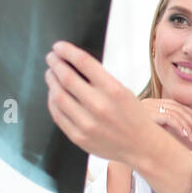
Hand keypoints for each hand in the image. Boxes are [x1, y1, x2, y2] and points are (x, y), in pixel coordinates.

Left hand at [44, 41, 161, 164]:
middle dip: (55, 64)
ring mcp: (87, 123)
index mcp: (114, 90)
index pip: (84, 63)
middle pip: (66, 78)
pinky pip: (57, 115)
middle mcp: (100, 106)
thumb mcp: (124, 91)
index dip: (67, 51)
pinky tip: (54, 94)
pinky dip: (52, 101)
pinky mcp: (78, 137)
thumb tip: (73, 64)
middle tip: (51, 58)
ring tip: (51, 74)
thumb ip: (100, 79)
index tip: (59, 46)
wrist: (141, 146)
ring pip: (58, 96)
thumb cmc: (133, 116)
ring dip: (51, 81)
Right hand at [142, 98, 191, 144]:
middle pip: (178, 108)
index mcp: (152, 103)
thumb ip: (165, 125)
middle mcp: (151, 102)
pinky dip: (180, 126)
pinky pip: (170, 118)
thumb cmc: (137, 135)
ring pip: (176, 114)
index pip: (176, 104)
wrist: (116, 138)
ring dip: (188, 127)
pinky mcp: (148, 115)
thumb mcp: (152, 127)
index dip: (190, 111)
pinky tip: (185, 135)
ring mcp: (149, 107)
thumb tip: (184, 131)